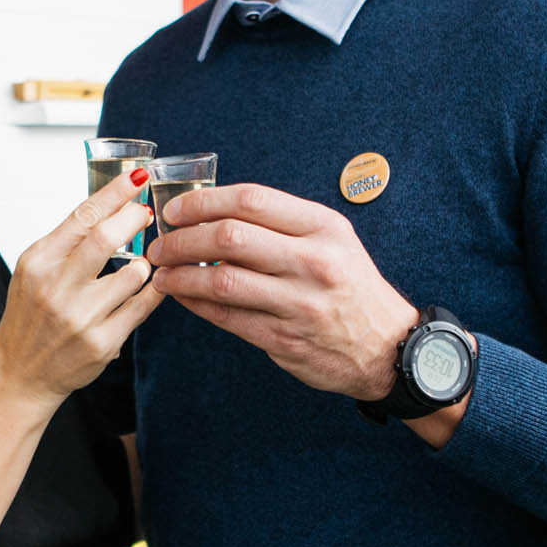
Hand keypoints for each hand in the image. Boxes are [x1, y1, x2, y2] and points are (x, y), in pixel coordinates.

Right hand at [0, 169, 163, 407]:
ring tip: (139, 264)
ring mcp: (80, 318)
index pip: (81, 216)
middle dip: (134, 217)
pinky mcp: (102, 343)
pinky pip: (142, 307)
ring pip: (132, 274)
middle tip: (146, 212)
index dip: (114, 193)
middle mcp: (56, 288)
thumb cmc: (30, 317)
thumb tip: (108, 204)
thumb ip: (66, 241)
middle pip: (105, 237)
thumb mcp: (33, 270)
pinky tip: (150, 286)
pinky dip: (153, 291)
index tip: (136, 178)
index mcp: (38, 262)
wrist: (20, 373)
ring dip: (143, 263)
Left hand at [142, 183, 417, 399]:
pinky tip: (182, 296)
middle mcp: (314, 261)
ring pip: (222, 280)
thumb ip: (281, 225)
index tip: (176, 210)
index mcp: (323, 227)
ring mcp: (300, 303)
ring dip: (181, 275)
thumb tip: (212, 214)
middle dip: (182, 238)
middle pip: (230, 237)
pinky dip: (196, 304)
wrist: (387, 346)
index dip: (204, 202)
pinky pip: (227, 318)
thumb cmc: (350, 285)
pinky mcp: (286, 339)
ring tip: (161, 273)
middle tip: (160, 244)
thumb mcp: (331, 240)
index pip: (251, 200)